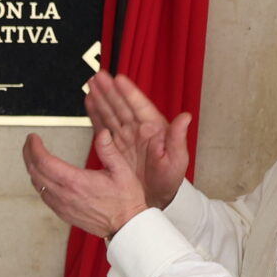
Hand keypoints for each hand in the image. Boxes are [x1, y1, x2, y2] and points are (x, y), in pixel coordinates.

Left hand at [22, 128, 149, 239]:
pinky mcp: (63, 213)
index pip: (44, 161)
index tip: (33, 138)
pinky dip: (39, 182)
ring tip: (33, 156)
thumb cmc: (125, 201)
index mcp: (77, 182)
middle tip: (30, 143)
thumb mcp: (122, 171)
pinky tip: (43, 176)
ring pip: (37, 184)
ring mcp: (62, 206)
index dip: (34, 147)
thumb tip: (102, 134)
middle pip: (35, 171)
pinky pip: (44, 196)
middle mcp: (66, 195)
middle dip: (28, 153)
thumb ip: (109, 150)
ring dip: (32, 168)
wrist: (126, 225)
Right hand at [85, 73, 190, 207]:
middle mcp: (138, 130)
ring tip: (92, 83)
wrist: (154, 199)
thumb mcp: (177, 161)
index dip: (129, 92)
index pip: (140, 106)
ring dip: (100, 98)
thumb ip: (178, 139)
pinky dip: (95, 114)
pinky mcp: (114, 146)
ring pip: (110, 112)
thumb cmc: (168, 181)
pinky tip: (90, 102)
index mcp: (154, 130)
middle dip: (109, 90)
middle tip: (99, 76)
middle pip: (121, 105)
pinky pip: (103, 126)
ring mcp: (125, 137)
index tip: (119, 79)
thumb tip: (185, 118)